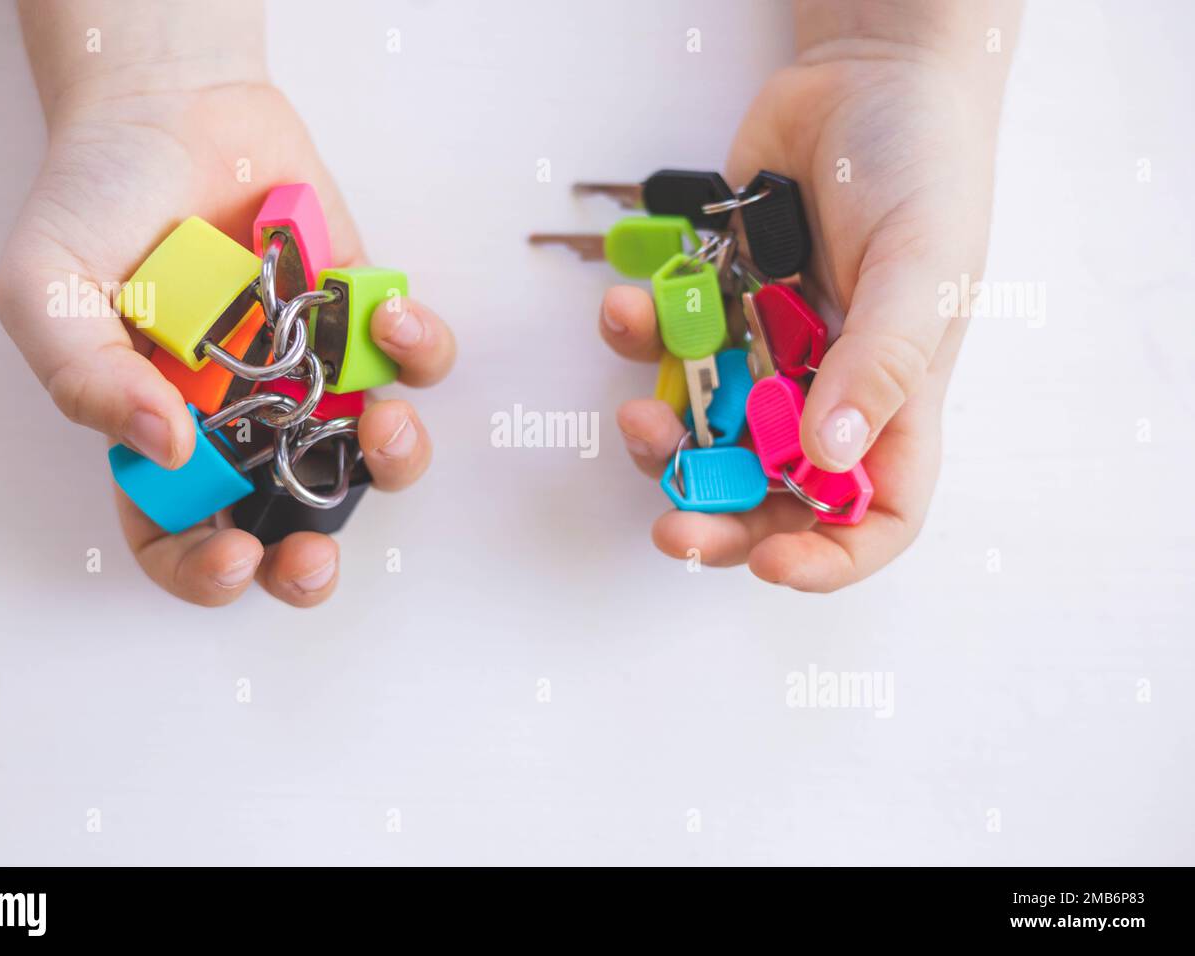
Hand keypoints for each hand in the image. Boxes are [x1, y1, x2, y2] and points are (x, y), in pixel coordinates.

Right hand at [0, 78, 453, 606]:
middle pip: (283, 520)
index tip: (231, 556)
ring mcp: (311, 374)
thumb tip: (165, 446)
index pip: (174, 533)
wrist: (171, 106)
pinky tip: (389, 314)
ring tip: (381, 421)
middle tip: (315, 555)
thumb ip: (85, 375)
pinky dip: (418, 352)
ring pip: (372, 458)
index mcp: (157, 429)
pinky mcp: (363, 324)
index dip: (201, 570)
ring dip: (392, 460)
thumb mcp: (47, 286)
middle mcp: (242, 417)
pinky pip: (414, 364)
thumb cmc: (97, 200)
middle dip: (308, 562)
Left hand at [601, 11, 1015, 590]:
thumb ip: (882, 360)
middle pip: (772, 493)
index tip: (771, 562)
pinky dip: (640, 338)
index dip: (829, 557)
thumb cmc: (921, 167)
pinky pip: (666, 347)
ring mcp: (767, 351)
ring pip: (704, 432)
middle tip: (671, 523)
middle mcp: (826, 389)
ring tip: (637, 409)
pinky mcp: (717, 306)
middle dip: (719, 520)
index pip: (875, 517)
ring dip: (663, 438)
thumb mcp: (923, 264)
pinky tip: (630, 306)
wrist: (860, 75)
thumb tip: (833, 455)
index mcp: (895, 401)